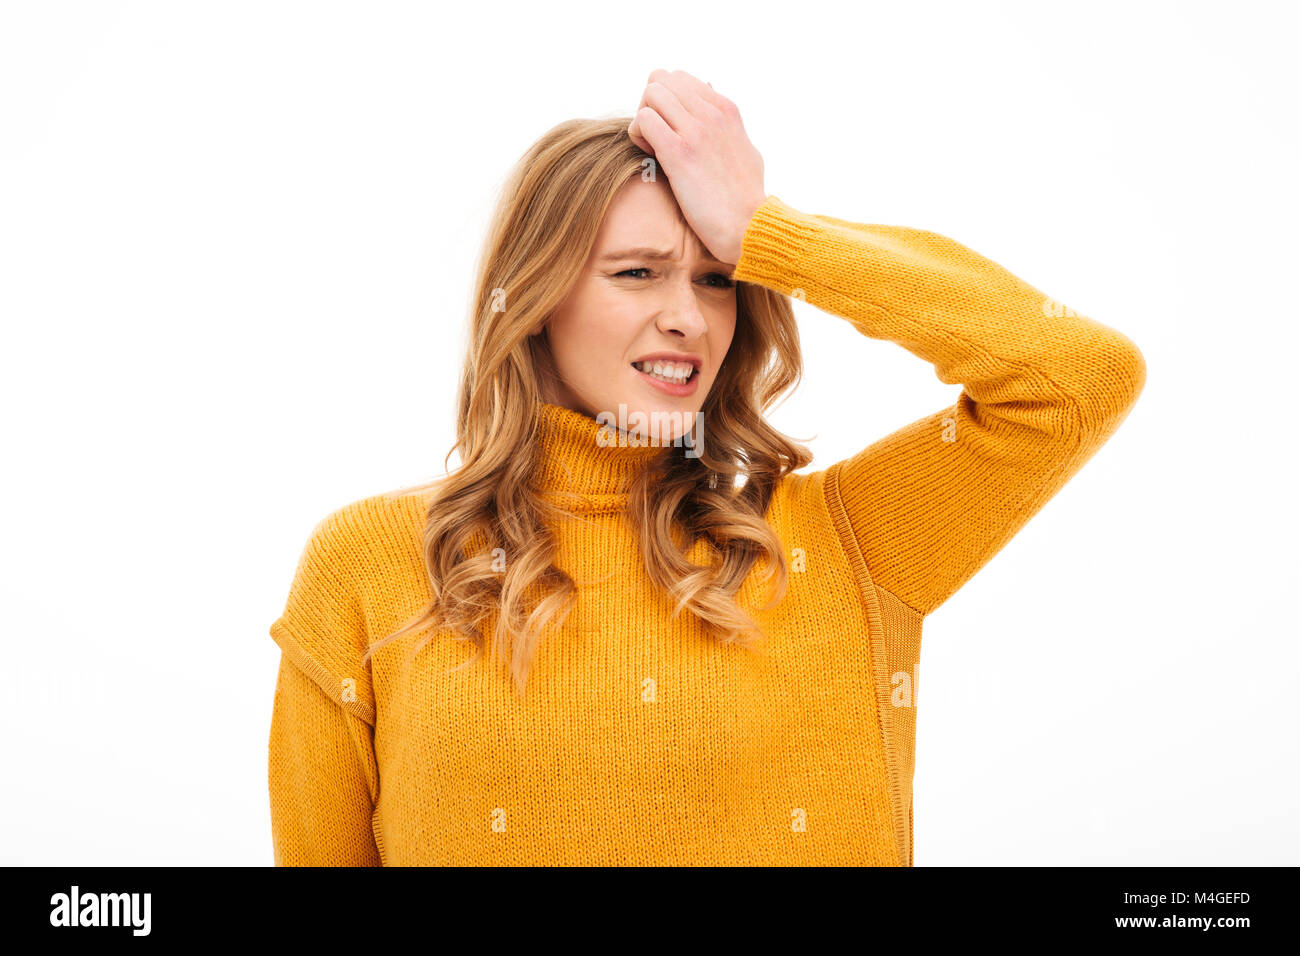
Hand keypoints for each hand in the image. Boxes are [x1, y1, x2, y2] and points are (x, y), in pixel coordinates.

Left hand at [627, 70, 766, 265]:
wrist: (750, 225)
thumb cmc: (746, 196)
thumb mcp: (745, 147)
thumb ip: (727, 123)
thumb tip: (714, 94)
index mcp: (726, 109)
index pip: (680, 77)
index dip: (666, 101)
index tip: (670, 128)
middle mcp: (711, 113)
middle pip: (661, 80)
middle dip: (650, 105)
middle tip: (655, 136)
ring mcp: (696, 130)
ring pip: (651, 94)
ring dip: (643, 119)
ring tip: (652, 146)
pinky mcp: (679, 153)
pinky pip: (644, 121)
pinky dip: (638, 136)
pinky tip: (650, 155)